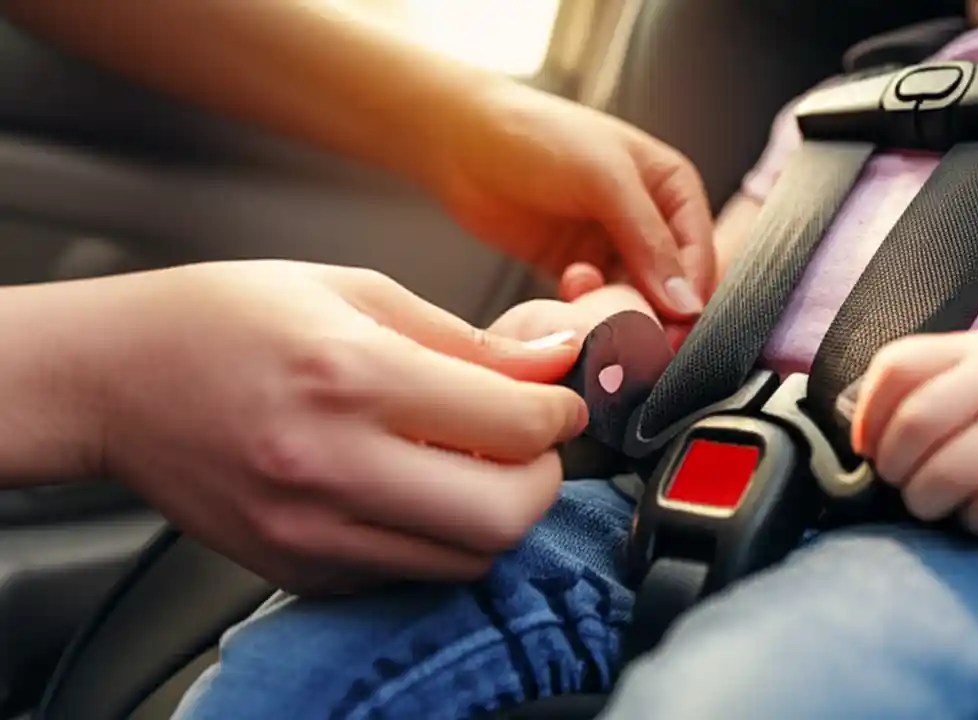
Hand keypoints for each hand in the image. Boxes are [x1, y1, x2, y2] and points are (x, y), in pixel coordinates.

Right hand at [83, 261, 586, 592]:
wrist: (116, 379)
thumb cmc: (225, 319)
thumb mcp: (354, 291)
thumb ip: (466, 339)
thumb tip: (551, 361)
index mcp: (351, 377)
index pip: (512, 426)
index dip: (558, 413)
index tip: (557, 402)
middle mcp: (331, 466)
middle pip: (503, 517)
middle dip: (543, 480)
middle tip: (530, 446)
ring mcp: (311, 532)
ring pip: (465, 561)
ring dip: (495, 516)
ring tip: (472, 465)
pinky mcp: (298, 570)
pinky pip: (409, 574)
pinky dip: (437, 540)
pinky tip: (415, 491)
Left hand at [423, 78, 714, 320]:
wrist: (458, 139)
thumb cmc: (535, 137)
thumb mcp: (604, 179)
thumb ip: (649, 241)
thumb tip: (686, 304)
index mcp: (672, 187)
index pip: (699, 254)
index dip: (691, 296)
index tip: (674, 332)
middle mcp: (648, 218)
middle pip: (671, 285)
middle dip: (653, 312)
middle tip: (635, 340)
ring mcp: (610, 245)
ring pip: (633, 300)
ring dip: (615, 311)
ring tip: (590, 298)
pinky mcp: (574, 268)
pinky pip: (595, 304)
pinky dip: (586, 308)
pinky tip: (567, 287)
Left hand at [851, 331, 977, 534]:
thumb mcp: (976, 362)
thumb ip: (923, 382)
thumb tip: (860, 434)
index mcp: (969, 347)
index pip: (897, 364)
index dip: (867, 411)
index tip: (866, 445)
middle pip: (918, 421)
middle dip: (892, 463)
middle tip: (895, 480)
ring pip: (953, 470)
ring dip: (924, 499)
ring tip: (926, 503)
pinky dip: (974, 518)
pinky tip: (974, 513)